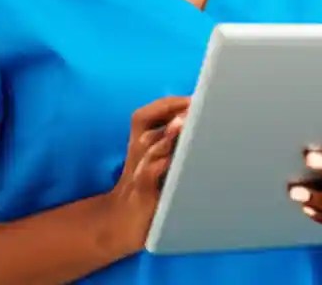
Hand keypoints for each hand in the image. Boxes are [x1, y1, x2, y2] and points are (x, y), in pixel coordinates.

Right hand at [100, 96, 189, 255]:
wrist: (118, 226)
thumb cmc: (147, 191)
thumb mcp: (159, 165)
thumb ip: (174, 145)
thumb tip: (202, 126)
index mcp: (143, 144)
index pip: (148, 114)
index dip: (169, 103)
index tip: (195, 95)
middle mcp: (137, 154)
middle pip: (143, 122)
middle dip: (167, 109)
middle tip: (193, 103)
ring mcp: (137, 172)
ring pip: (145, 146)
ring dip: (165, 134)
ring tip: (181, 124)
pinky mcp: (140, 193)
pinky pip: (146, 175)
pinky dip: (157, 165)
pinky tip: (170, 158)